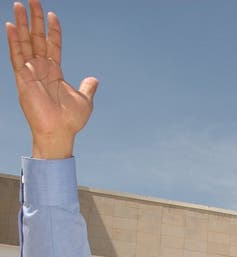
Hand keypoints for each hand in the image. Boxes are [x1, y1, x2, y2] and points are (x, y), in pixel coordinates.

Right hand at [5, 0, 97, 157]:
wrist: (59, 133)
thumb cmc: (70, 121)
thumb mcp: (84, 100)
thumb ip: (87, 87)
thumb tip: (94, 80)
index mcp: (54, 72)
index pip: (52, 45)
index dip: (53, 30)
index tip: (53, 14)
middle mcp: (40, 69)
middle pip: (36, 38)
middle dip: (34, 19)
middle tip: (32, 0)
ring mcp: (30, 72)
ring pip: (24, 43)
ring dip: (22, 24)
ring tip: (19, 4)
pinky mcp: (22, 79)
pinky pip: (16, 56)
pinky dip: (13, 41)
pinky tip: (11, 25)